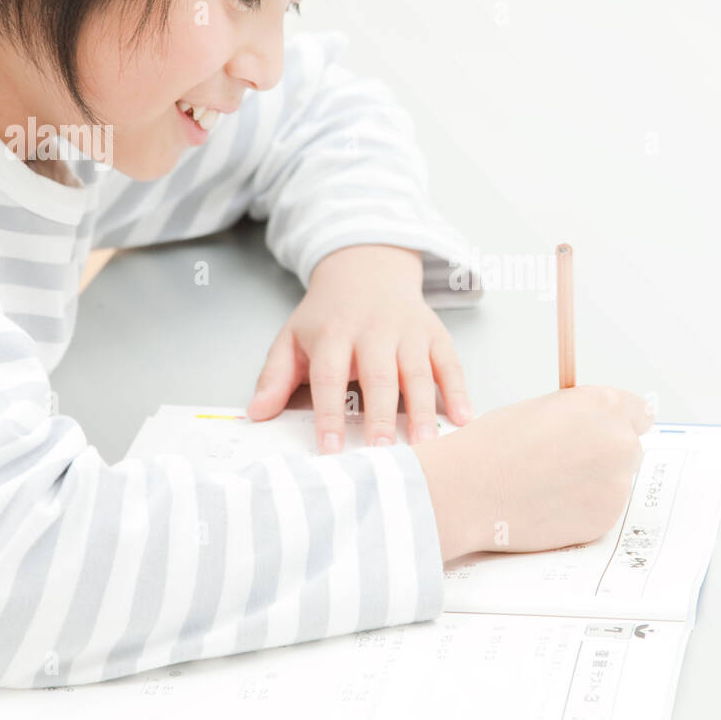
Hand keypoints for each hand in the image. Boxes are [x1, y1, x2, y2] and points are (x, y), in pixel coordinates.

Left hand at [246, 244, 473, 451]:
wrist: (366, 268)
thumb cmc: (328, 316)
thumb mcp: (293, 337)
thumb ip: (275, 376)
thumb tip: (256, 413)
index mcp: (333, 333)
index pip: (330, 376)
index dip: (330, 412)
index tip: (330, 447)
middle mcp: (373, 330)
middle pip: (379, 376)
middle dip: (382, 415)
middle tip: (384, 451)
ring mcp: (408, 331)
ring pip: (417, 371)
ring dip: (424, 409)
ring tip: (426, 443)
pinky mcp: (435, 333)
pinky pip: (449, 363)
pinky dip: (459, 390)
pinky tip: (464, 418)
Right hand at [412, 385, 653, 559]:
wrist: (469, 490)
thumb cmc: (494, 445)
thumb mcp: (543, 408)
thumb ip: (579, 415)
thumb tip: (591, 427)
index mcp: (604, 406)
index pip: (639, 413)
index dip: (619, 423)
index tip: (607, 433)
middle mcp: (618, 442)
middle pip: (628, 448)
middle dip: (604, 455)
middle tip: (567, 463)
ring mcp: (616, 484)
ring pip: (616, 482)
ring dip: (594, 484)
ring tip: (550, 485)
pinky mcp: (606, 518)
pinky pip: (602, 510)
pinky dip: (583, 509)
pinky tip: (550, 504)